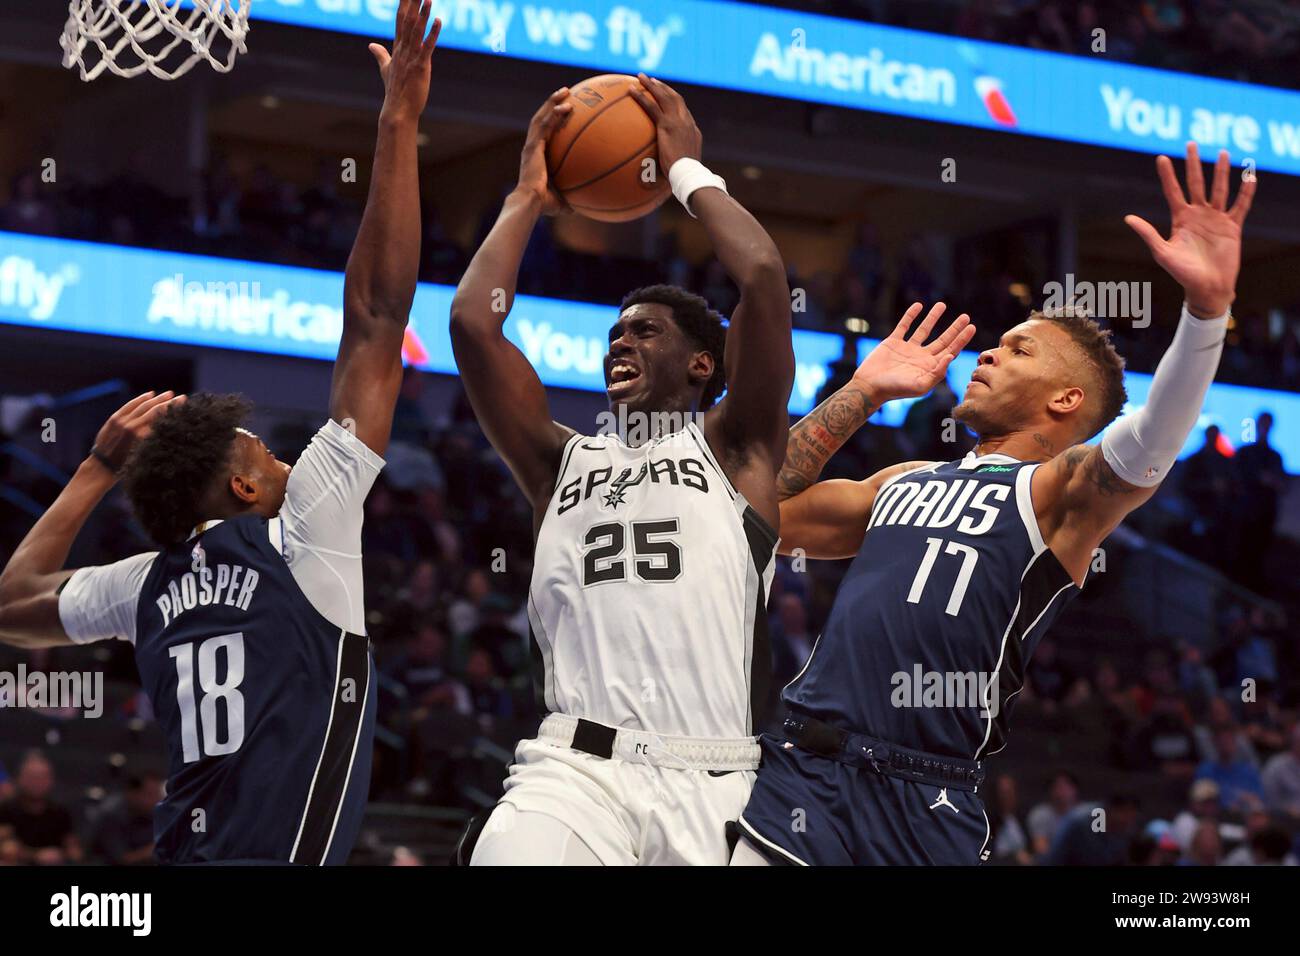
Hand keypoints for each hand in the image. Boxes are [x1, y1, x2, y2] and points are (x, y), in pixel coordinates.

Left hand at [92, 391, 185, 473]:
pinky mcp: (115, 419)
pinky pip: (130, 406)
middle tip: (182, 398)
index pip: (161, 419)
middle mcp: (133, 427)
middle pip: (155, 410)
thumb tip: (169, 429)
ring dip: (158, 398)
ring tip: (170, 394)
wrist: (102, 467)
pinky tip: (150, 394)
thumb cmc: (127, 467)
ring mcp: (122, 422)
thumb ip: (153, 441)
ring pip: (143, 406)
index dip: (173, 411)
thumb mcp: (144, 456)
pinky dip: (140, 399)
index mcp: (141, 438)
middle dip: (170, 403)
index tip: (184, 405)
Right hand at [370, 0, 440, 123]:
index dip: (404, 4)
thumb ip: (380, 55)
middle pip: (408, 20)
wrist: (398, 110)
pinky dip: (432, 34)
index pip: (400, 20)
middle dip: (412, 3)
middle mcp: (403, 49)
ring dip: (423, 14)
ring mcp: (411, 57)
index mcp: (398, 48)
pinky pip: (427, 47)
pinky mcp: (420, 67)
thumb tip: (371, 45)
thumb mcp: (386, 69)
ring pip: (416, 31)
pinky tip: (438, 21)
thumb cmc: (395, 91)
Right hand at [516, 88, 572, 215]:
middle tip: (567, 94)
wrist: (530, 203)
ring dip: (553, 103)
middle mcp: (532, 147)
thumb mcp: (563, 199)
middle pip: (542, 119)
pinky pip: (544, 126)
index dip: (554, 120)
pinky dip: (553, 114)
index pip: (545, 133)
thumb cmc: (544, 205)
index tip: (566, 111)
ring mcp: (532, 146)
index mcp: (537, 156)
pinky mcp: (533, 146)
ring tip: (565, 92)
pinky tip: (565, 106)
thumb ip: (574, 197)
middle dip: (553, 104)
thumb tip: (589, 204)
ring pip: (541, 117)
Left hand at [629, 74, 702, 174]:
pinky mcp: (667, 124)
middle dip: (664, 87)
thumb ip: (674, 163)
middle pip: (675, 98)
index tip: (665, 96)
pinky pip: (651, 106)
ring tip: (640, 77)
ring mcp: (678, 121)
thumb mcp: (682, 168)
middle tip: (652, 81)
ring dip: (651, 84)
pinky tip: (630, 90)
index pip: (684, 112)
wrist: (689, 174)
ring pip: (664, 96)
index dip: (674, 102)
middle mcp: (687, 122)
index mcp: (693, 131)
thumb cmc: (685, 178)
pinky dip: (641, 96)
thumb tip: (661, 174)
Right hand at [852, 302, 974, 403]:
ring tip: (942, 305)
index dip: (961, 339)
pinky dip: (911, 316)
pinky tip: (918, 306)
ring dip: (933, 317)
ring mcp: (907, 349)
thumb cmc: (895, 390)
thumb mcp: (920, 386)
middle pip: (942, 340)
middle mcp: (921, 357)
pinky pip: (904, 326)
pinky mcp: (893, 342)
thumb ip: (937, 373)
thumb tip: (951, 356)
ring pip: (924, 330)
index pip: (950, 350)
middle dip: (954, 328)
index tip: (971, 327)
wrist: (869, 386)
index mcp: (930, 367)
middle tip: (965, 317)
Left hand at [1125, 142, 1255, 318]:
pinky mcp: (1232, 227)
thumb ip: (1148, 233)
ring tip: (1222, 152)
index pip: (1173, 191)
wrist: (1206, 288)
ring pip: (1219, 190)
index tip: (1161, 157)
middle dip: (1193, 164)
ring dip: (1221, 172)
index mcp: (1180, 219)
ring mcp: (1216, 219)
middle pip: (1195, 184)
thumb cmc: (1182, 273)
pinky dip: (1246, 192)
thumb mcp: (1162, 252)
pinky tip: (1250, 176)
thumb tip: (1128, 217)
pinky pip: (1240, 206)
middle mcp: (1198, 215)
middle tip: (1191, 143)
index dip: (1167, 175)